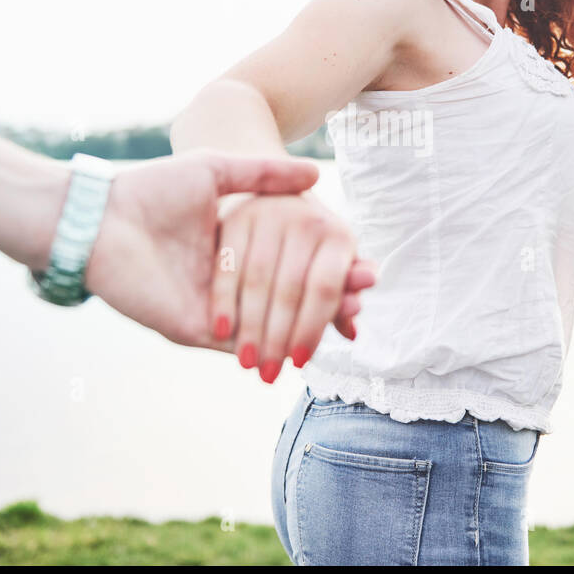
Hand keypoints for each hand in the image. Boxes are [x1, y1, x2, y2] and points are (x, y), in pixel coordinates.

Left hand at [81, 150, 372, 354]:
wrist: (98, 216)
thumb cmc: (150, 189)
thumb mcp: (216, 171)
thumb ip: (264, 175)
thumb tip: (315, 174)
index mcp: (234, 250)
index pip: (292, 267)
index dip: (327, 268)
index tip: (364, 264)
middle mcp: (227, 286)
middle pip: (288, 301)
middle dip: (329, 300)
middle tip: (366, 295)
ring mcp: (211, 310)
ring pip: (271, 327)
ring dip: (309, 325)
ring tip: (349, 314)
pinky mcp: (191, 328)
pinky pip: (240, 342)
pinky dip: (275, 339)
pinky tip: (308, 332)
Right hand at [211, 190, 370, 382]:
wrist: (278, 198)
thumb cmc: (312, 248)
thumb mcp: (332, 270)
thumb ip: (340, 301)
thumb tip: (353, 333)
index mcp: (338, 234)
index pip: (325, 290)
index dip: (312, 329)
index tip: (298, 363)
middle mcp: (306, 219)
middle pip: (290, 290)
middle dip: (277, 339)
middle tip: (268, 375)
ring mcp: (269, 214)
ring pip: (257, 281)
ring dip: (249, 328)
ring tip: (246, 363)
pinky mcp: (235, 216)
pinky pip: (228, 266)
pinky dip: (223, 301)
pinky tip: (221, 331)